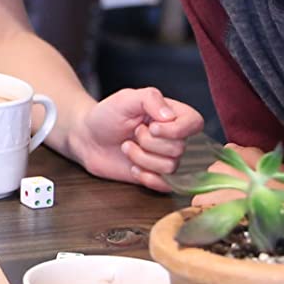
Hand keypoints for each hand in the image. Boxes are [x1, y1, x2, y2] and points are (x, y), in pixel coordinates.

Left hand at [70, 86, 204, 192]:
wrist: (88, 138)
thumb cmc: (107, 115)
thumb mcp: (127, 98)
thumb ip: (150, 99)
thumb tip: (170, 117)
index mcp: (173, 114)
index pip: (195, 123)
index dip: (177, 129)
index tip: (153, 126)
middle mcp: (174, 137)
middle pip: (179, 149)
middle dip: (149, 142)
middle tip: (133, 133)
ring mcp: (165, 158)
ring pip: (170, 167)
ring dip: (141, 158)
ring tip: (127, 146)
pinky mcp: (156, 177)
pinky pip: (164, 185)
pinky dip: (146, 177)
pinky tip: (132, 167)